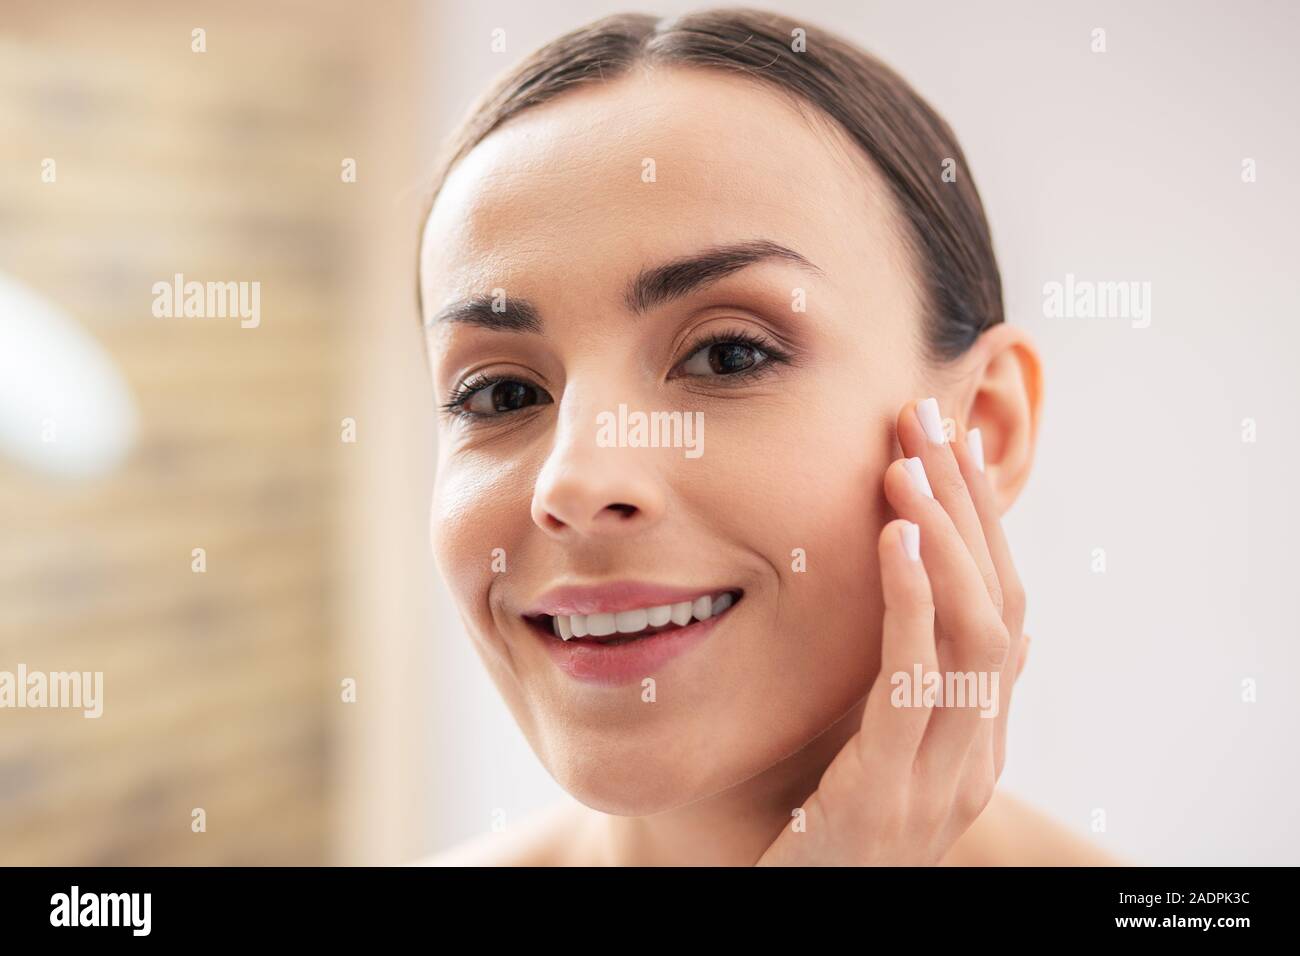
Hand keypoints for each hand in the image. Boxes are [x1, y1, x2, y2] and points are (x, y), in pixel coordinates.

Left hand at [755, 398, 1028, 865]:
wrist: (802, 918)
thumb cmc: (826, 835)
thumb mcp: (889, 753)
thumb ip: (933, 692)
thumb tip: (998, 629)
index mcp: (979, 739)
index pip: (1007, 609)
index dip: (986, 523)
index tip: (956, 444)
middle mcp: (976, 754)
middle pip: (1003, 604)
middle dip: (968, 505)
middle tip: (930, 417)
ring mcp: (942, 778)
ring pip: (978, 634)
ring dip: (948, 536)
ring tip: (910, 461)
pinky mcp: (887, 793)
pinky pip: (916, 682)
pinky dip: (914, 601)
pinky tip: (895, 537)